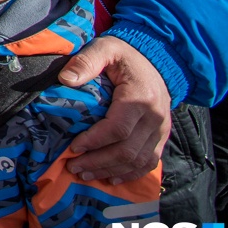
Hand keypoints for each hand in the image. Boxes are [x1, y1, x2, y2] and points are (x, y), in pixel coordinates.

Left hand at [61, 35, 172, 182]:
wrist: (158, 59)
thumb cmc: (125, 56)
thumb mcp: (105, 48)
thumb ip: (86, 61)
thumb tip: (66, 79)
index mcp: (141, 97)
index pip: (118, 128)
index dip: (95, 141)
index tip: (73, 147)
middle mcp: (155, 117)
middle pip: (128, 150)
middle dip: (98, 162)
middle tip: (73, 167)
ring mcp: (161, 130)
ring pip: (138, 160)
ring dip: (111, 171)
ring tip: (85, 174)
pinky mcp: (161, 137)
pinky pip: (149, 162)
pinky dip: (130, 174)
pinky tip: (111, 178)